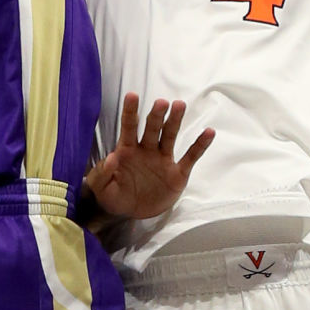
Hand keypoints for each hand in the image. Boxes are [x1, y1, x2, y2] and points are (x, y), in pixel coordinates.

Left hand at [85, 94, 214, 222]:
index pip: (128, 127)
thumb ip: (102, 174)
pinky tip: (208, 132)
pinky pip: (190, 157)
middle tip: (161, 103)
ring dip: (175, 121)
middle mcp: (146, 150)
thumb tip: (111, 158)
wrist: (129, 213)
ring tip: (180, 106)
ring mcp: (162, 160)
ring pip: (170, 136)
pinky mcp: (177, 174)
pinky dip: (199, 145)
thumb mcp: (101, 188)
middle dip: (157, 115)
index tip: (132, 95)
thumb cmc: (111, 195)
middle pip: (152, 128)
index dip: (130, 112)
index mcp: (127, 150)